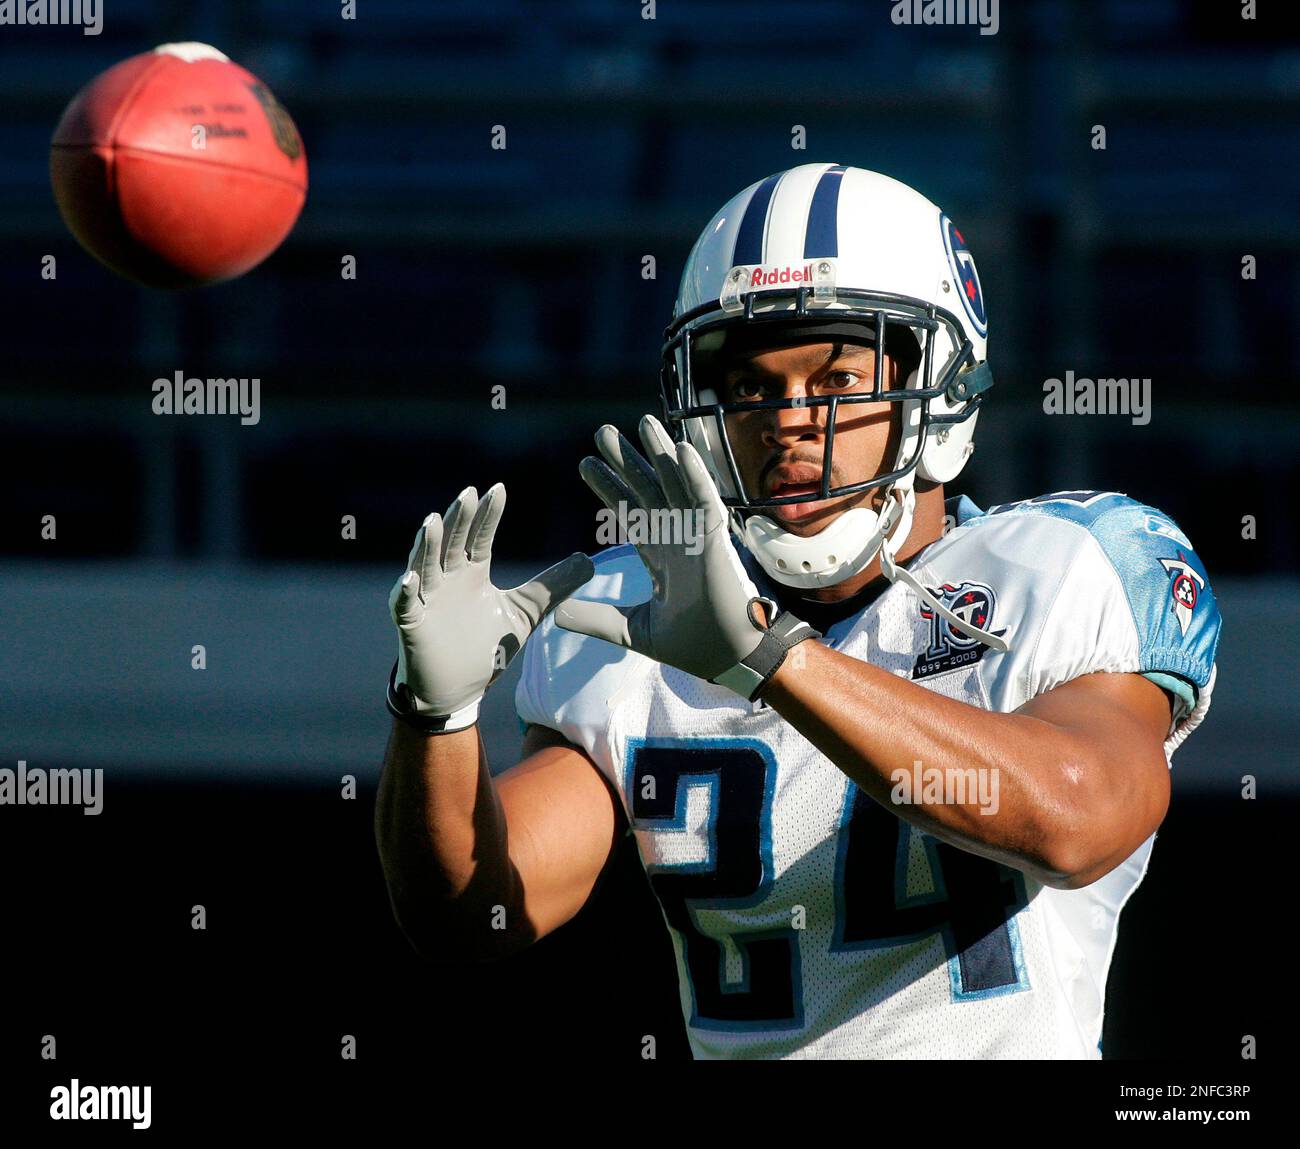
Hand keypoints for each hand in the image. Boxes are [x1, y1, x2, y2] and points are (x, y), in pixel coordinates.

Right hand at [388, 484, 593, 730]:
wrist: (458, 689)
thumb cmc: (487, 647)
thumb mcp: (526, 612)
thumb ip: (553, 587)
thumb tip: (589, 562)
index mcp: (473, 573)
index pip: (480, 537)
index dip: (488, 515)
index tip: (498, 489)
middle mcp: (448, 579)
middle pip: (452, 542)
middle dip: (459, 519)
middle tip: (468, 494)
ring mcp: (427, 600)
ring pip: (425, 565)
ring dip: (427, 545)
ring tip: (431, 521)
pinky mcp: (412, 625)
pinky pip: (405, 605)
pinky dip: (406, 591)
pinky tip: (410, 578)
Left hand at [554, 415, 819, 700]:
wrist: (729, 658)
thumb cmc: (693, 645)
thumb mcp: (632, 631)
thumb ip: (596, 619)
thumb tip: (555, 616)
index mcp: (660, 555)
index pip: (628, 512)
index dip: (608, 487)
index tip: (584, 464)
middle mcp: (677, 538)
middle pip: (647, 488)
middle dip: (626, 461)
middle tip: (602, 433)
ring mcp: (697, 535)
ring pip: (675, 484)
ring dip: (659, 453)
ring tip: (641, 422)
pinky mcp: (717, 540)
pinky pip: (705, 499)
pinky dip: (694, 474)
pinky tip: (679, 448)